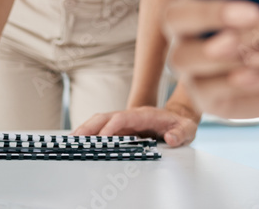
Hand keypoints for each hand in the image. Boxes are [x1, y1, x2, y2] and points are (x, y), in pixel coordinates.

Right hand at [72, 105, 198, 146]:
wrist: (179, 119)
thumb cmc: (182, 125)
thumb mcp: (187, 130)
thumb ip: (181, 133)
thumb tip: (171, 138)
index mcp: (146, 115)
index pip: (124, 118)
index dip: (111, 127)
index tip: (100, 139)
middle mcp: (132, 115)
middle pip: (106, 116)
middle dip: (90, 127)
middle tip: (75, 140)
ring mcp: (126, 120)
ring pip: (101, 120)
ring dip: (85, 129)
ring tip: (70, 142)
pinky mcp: (122, 127)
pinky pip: (103, 128)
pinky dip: (89, 133)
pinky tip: (79, 142)